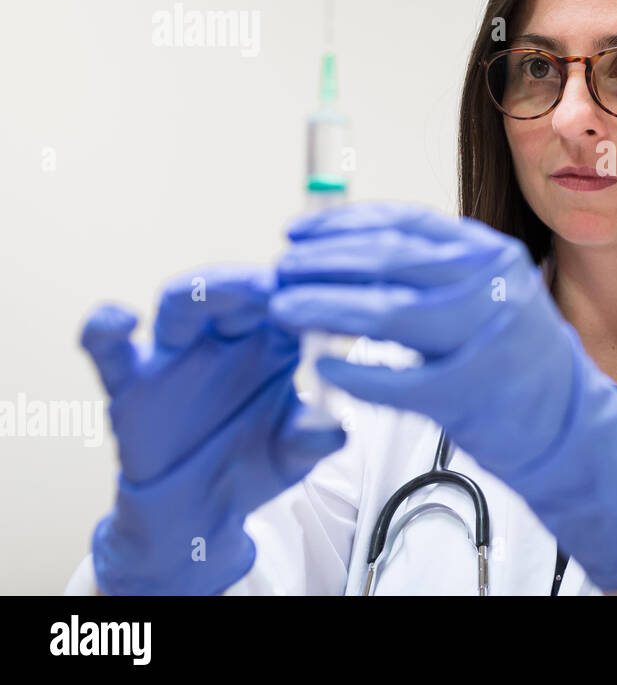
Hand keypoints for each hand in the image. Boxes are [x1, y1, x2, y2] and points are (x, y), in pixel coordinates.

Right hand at [81, 266, 345, 594]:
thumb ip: (310, 439)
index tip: (328, 297)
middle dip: (257, 283)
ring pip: (179, 305)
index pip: (291, 304)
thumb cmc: (255, 464)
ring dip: (202, 291)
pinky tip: (121, 320)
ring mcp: (176, 354)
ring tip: (226, 289)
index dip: (306, 298)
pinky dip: (104, 328)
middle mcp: (225, 337)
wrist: (201, 510)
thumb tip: (335, 432)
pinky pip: (107, 348)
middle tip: (278, 283)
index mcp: (274, 343)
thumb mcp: (293, 455)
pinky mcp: (130, 381)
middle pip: (237, 292)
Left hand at [270, 202, 616, 591]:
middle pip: (388, 263)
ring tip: (286, 308)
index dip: (345, 225)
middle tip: (282, 270)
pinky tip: (324, 371)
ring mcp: (483, 338)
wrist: (571, 425)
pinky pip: (395, 381)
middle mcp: (491, 287)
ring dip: (325, 308)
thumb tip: (357, 249)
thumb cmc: (521, 359)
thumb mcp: (492, 291)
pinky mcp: (470, 392)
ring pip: (386, 313)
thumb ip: (438, 269)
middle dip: (324, 264)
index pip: (406, 225)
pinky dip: (354, 376)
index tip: (302, 233)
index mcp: (492, 255)